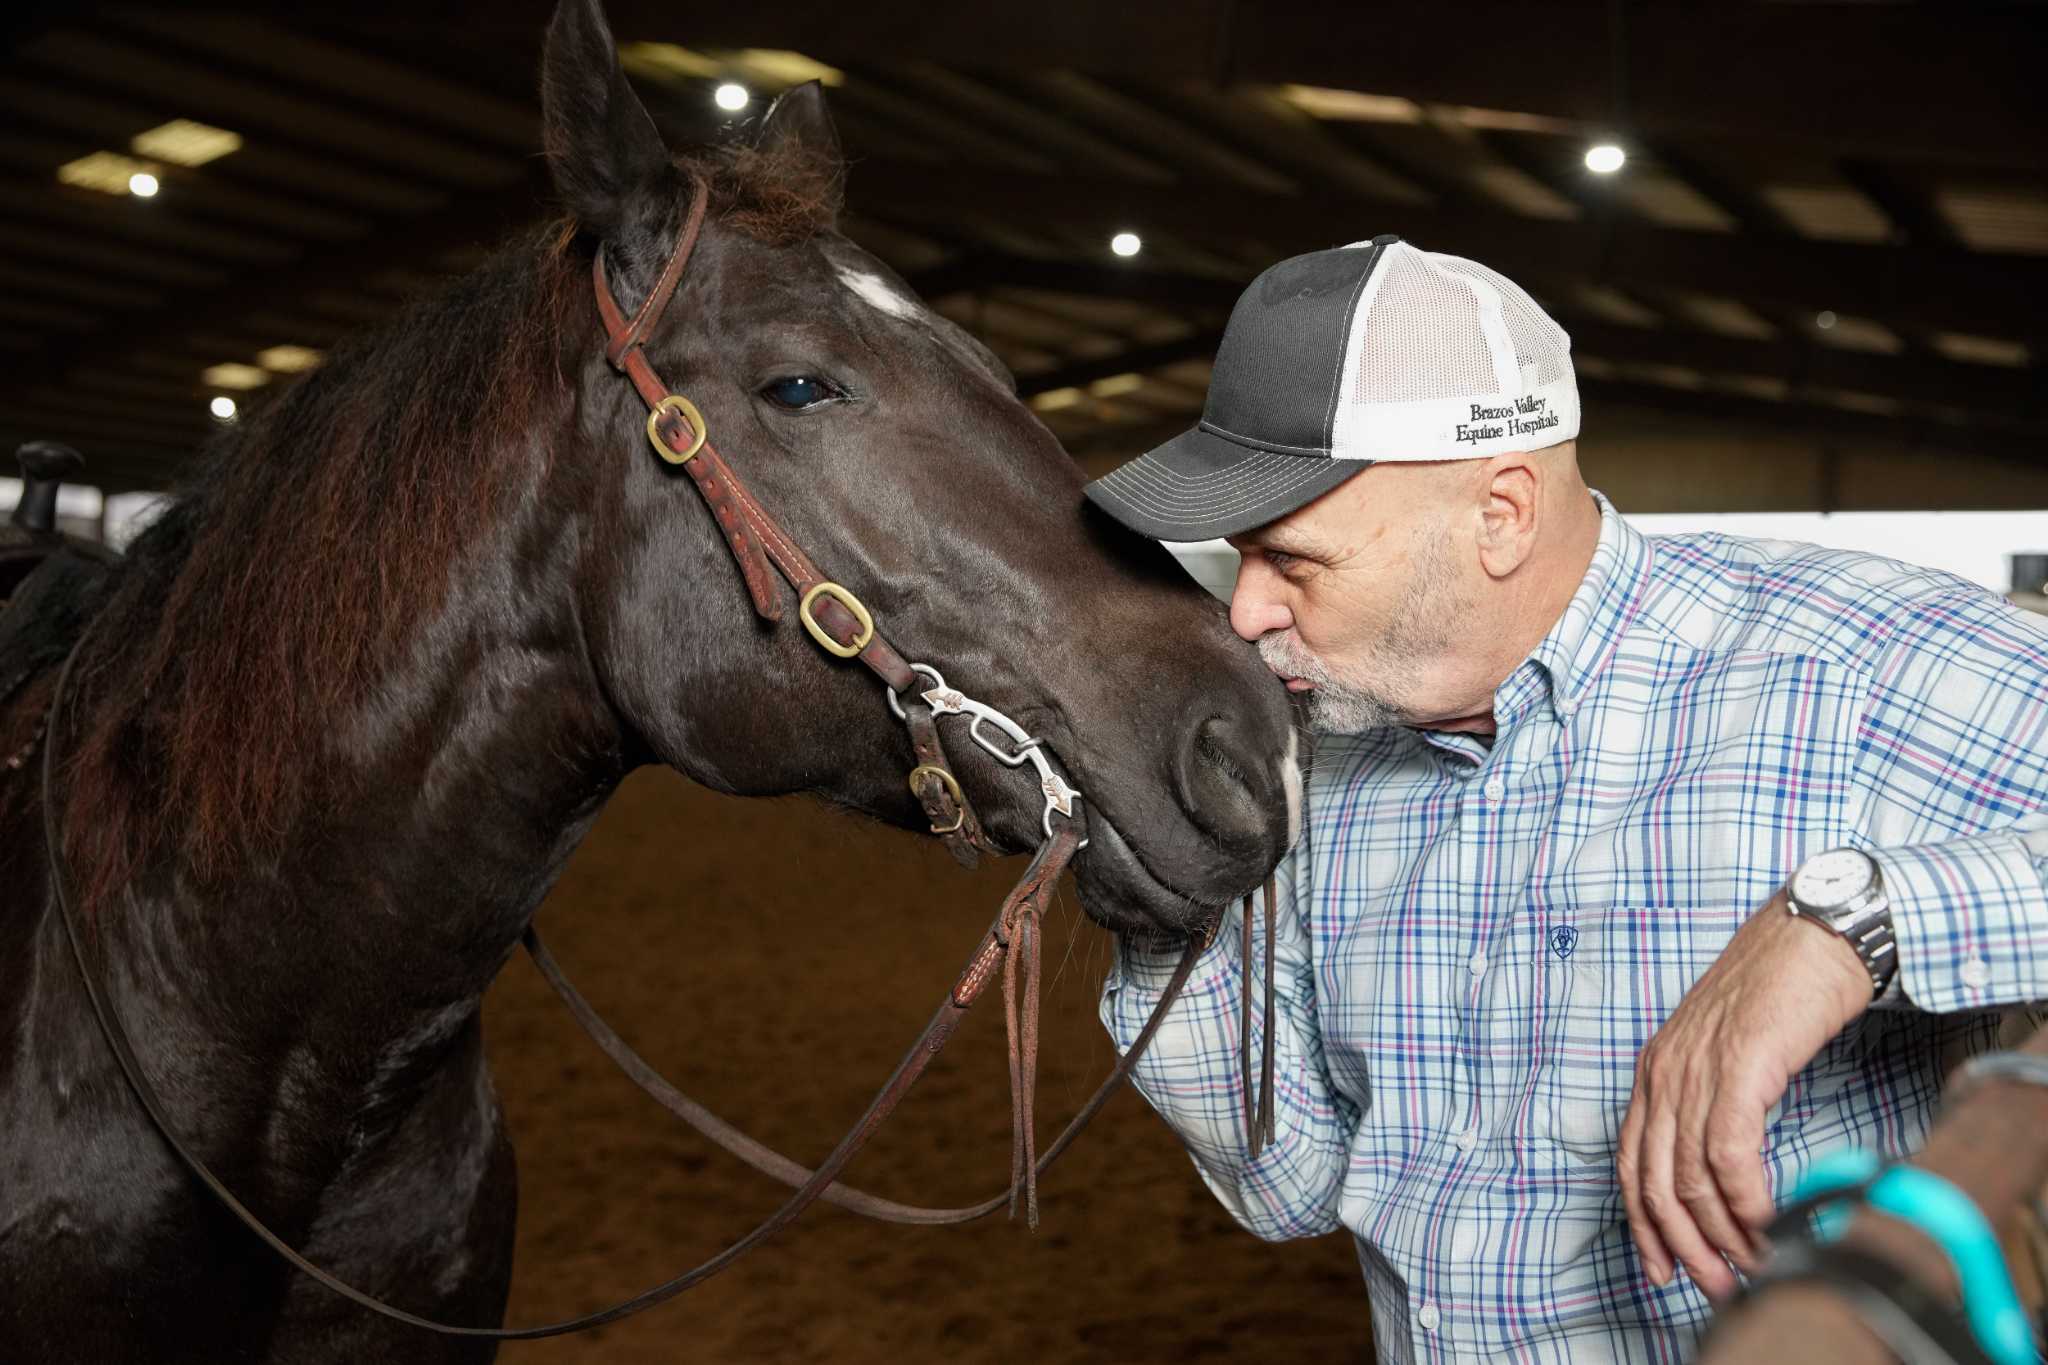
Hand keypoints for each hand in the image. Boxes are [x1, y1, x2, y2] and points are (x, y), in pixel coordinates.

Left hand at [1617, 890, 1872, 1298]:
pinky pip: (1729, 1155)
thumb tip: (1726, 1169)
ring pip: (1692, 1179)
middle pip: (1656, 1185)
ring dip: (1724, 1236)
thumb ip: (1715, 1101)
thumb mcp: (1728, 1050)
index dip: (1645, 1227)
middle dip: (1686, 1248)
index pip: (1632, 1165)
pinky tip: (1768, 1223)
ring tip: (1754, 1267)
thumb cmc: (1780, 990)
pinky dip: (1748, 1201)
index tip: (1664, 1269)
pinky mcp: (1736, 1069)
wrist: (1813, 936)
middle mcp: (1662, 1073)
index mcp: (1654, 1071)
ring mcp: (1694, 1071)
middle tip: (1720, 1287)